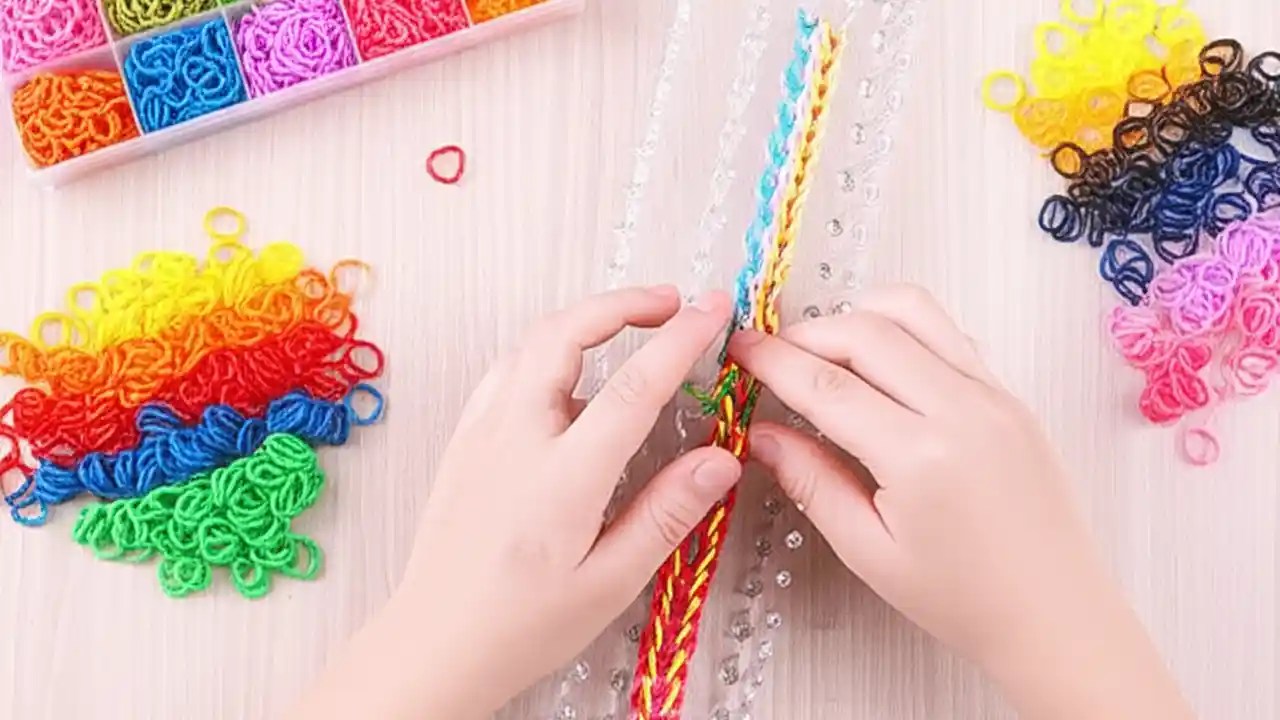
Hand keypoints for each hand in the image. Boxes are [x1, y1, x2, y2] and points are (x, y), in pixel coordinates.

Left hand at [287, 287, 740, 719]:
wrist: (435, 643)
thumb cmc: (520, 625)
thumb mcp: (609, 582)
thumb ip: (666, 514)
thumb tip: (720, 459)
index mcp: (562, 477)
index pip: (632, 386)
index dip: (678, 339)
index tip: (711, 310)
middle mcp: (515, 438)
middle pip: (566, 334)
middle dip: (623, 303)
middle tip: (671, 302)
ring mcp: (482, 433)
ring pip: (531, 345)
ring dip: (583, 321)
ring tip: (629, 326)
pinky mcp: (465, 441)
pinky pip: (508, 372)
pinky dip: (548, 350)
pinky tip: (571, 374)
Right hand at [729, 284, 1192, 719]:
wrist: (1056, 616)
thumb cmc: (963, 599)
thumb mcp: (868, 551)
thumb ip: (811, 481)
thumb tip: (760, 434)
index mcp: (920, 457)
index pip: (827, 385)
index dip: (773, 361)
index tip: (740, 349)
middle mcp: (962, 410)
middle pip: (866, 332)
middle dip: (807, 332)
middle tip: (770, 352)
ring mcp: (994, 395)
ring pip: (915, 313)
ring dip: (858, 316)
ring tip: (823, 347)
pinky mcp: (1012, 397)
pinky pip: (950, 336)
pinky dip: (905, 330)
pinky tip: (880, 362)